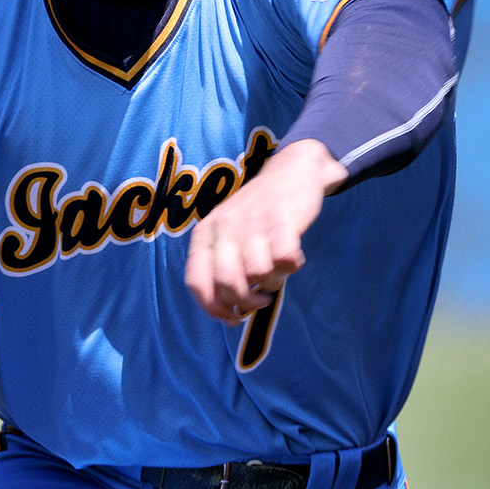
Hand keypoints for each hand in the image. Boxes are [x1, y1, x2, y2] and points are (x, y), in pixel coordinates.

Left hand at [183, 139, 347, 323]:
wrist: (292, 170)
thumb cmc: (258, 213)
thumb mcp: (229, 234)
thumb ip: (222, 266)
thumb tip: (228, 312)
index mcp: (205, 233)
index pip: (197, 282)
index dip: (213, 309)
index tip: (232, 318)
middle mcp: (224, 226)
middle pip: (228, 283)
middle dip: (247, 301)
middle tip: (260, 300)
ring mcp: (253, 220)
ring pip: (258, 274)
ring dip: (272, 283)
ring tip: (277, 273)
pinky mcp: (282, 218)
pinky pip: (285, 259)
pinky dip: (291, 267)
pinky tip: (292, 259)